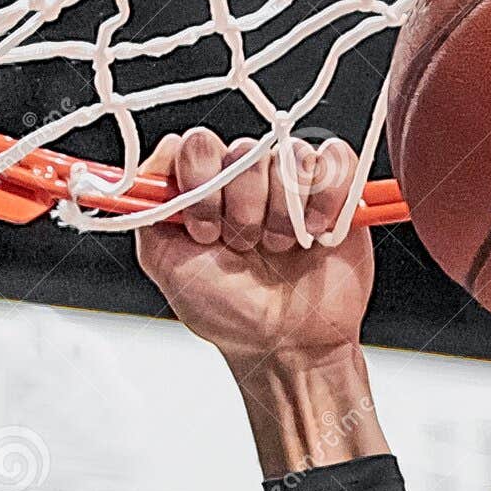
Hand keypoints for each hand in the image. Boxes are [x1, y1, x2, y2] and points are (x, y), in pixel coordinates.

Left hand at [136, 128, 375, 374]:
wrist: (286, 344)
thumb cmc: (229, 311)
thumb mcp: (167, 264)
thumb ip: (151, 204)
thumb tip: (164, 147)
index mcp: (206, 187)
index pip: (199, 145)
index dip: (202, 186)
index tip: (205, 231)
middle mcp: (248, 176)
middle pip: (246, 150)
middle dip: (244, 209)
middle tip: (246, 247)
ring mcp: (293, 179)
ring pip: (291, 156)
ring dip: (286, 213)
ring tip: (281, 248)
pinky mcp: (338, 188)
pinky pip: (337, 159)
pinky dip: (326, 198)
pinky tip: (316, 233)